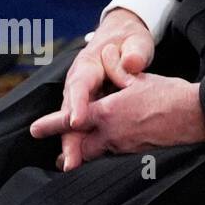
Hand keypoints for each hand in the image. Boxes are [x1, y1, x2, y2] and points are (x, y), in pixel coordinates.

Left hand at [31, 73, 204, 162]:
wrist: (196, 115)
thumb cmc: (170, 94)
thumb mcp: (142, 77)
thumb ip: (120, 69)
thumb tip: (108, 54)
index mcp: (109, 111)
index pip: (73, 119)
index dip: (53, 123)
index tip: (36, 128)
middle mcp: (112, 132)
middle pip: (81, 145)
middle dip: (71, 148)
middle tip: (61, 155)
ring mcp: (125, 145)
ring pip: (98, 152)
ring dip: (89, 152)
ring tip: (82, 154)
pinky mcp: (137, 153)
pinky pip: (116, 154)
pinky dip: (110, 151)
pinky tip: (115, 147)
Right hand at [35, 8, 154, 171]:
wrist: (122, 38)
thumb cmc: (128, 41)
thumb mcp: (135, 42)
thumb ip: (134, 52)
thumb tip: (132, 63)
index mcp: (87, 66)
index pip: (80, 86)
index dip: (77, 104)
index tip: (76, 121)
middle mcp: (79, 83)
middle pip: (70, 111)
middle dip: (69, 136)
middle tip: (71, 160)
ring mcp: (81, 97)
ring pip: (73, 123)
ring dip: (73, 144)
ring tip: (72, 166)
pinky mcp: (89, 107)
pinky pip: (83, 126)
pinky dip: (82, 142)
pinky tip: (81, 161)